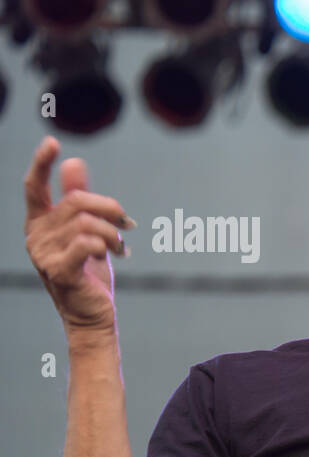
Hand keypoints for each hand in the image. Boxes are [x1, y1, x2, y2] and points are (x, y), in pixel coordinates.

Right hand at [24, 136, 132, 335]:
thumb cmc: (90, 271)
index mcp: (39, 222)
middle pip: (76, 202)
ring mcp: (43, 254)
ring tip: (120, 248)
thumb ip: (79, 198)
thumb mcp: (87, 230)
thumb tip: (74, 162)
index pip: (34, 187)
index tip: (53, 143)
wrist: (93, 313)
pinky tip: (111, 255)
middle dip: (109, 208)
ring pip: (87, 223)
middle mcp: (35, 235)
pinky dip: (105, 245)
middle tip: (126, 224)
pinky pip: (86, 243)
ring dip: (113, 233)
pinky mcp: (59, 271)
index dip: (41, 164)